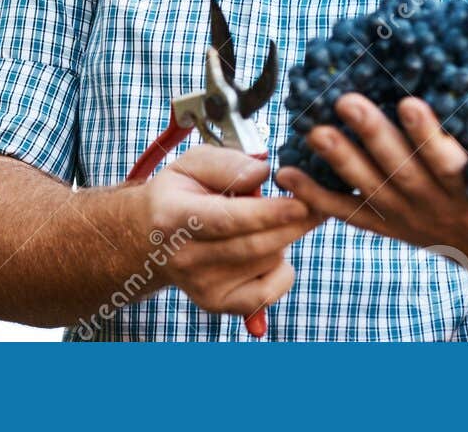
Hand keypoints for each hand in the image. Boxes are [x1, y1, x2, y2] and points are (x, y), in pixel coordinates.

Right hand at [142, 145, 326, 317]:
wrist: (149, 240)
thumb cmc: (177, 194)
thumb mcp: (192, 163)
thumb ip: (227, 162)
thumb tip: (263, 173)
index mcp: (175, 217)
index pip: (228, 220)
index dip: (269, 213)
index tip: (302, 200)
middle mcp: (186, 258)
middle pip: (255, 245)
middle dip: (294, 222)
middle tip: (318, 201)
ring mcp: (201, 286)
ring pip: (268, 261)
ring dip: (283, 237)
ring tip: (274, 219)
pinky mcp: (216, 304)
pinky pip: (269, 291)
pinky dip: (282, 270)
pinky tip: (271, 251)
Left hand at [274, 67, 467, 284]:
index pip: (448, 158)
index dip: (428, 133)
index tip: (409, 101)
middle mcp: (437, 204)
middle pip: (400, 170)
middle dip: (372, 135)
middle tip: (345, 100)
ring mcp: (409, 218)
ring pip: (370, 190)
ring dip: (339, 161)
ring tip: (312, 130)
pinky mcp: (390, 227)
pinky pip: (349, 214)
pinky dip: (316, 198)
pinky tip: (287, 174)